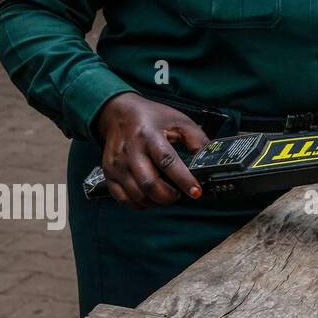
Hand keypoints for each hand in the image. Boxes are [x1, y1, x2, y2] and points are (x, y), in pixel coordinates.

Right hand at [94, 93, 205, 209]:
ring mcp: (117, 164)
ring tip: (166, 194)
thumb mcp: (179, 120)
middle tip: (179, 194)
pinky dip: (138, 204)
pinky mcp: (109, 173)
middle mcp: (131, 151)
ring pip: (136, 195)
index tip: (196, 191)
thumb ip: (196, 138)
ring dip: (155, 202)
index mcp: (150, 136)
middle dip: (168, 196)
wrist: (118, 113)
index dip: (184, 180)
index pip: (168, 162)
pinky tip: (149, 198)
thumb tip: (209, 156)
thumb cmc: (151, 117)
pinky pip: (122, 198)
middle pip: (149, 184)